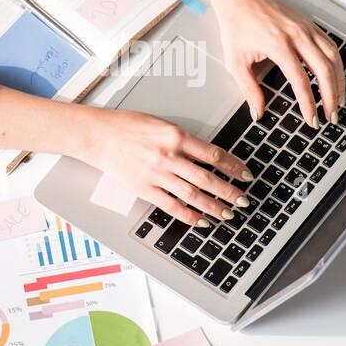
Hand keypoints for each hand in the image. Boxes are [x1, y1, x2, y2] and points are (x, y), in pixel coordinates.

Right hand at [78, 108, 253, 225]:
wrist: (99, 136)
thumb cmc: (127, 126)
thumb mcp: (162, 125)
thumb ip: (184, 140)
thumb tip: (208, 156)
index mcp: (176, 136)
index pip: (214, 154)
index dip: (234, 167)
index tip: (245, 174)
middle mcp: (169, 156)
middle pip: (208, 178)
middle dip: (230, 191)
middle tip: (243, 200)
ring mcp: (157, 175)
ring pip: (193, 195)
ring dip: (214, 206)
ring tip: (228, 213)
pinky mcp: (145, 189)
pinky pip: (172, 206)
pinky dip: (189, 216)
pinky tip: (201, 220)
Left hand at [213, 0, 345, 126]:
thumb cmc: (237, 23)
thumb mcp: (235, 61)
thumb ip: (248, 89)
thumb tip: (257, 111)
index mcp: (278, 44)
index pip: (301, 80)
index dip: (309, 103)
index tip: (312, 118)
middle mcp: (297, 35)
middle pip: (324, 70)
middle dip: (331, 97)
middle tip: (331, 115)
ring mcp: (306, 28)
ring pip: (333, 57)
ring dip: (339, 81)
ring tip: (339, 100)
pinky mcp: (310, 24)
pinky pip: (331, 45)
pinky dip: (337, 64)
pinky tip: (336, 77)